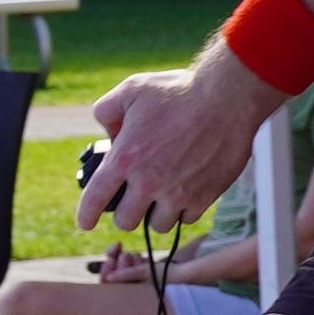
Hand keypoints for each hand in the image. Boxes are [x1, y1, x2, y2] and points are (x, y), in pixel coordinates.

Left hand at [81, 56, 271, 234]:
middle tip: (133, 198)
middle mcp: (149, 181)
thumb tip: (108, 133)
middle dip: (126, 211)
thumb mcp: (132, 89)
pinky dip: (183, 210)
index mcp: (125, 158)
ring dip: (155, 213)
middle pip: (126, 221)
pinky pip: (186, 219)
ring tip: (161, 196)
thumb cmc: (179, 91)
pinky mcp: (204, 196)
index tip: (86, 223)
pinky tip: (184, 192)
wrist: (227, 98)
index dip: (86, 215)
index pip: (95, 198)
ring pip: (157, 225)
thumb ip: (108, 110)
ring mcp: (177, 193)